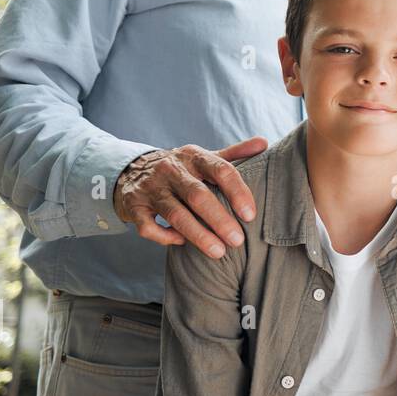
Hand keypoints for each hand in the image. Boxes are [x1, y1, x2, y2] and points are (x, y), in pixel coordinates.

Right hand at [113, 137, 266, 258]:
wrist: (131, 170)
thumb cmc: (181, 169)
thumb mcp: (204, 157)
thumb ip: (234, 153)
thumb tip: (264, 143)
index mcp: (194, 156)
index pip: (220, 170)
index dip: (237, 192)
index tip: (250, 215)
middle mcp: (172, 170)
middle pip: (198, 195)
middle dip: (219, 219)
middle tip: (237, 240)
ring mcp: (151, 188)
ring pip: (175, 214)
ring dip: (198, 235)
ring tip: (218, 252)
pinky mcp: (134, 205)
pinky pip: (148, 226)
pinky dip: (165, 237)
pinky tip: (181, 242)